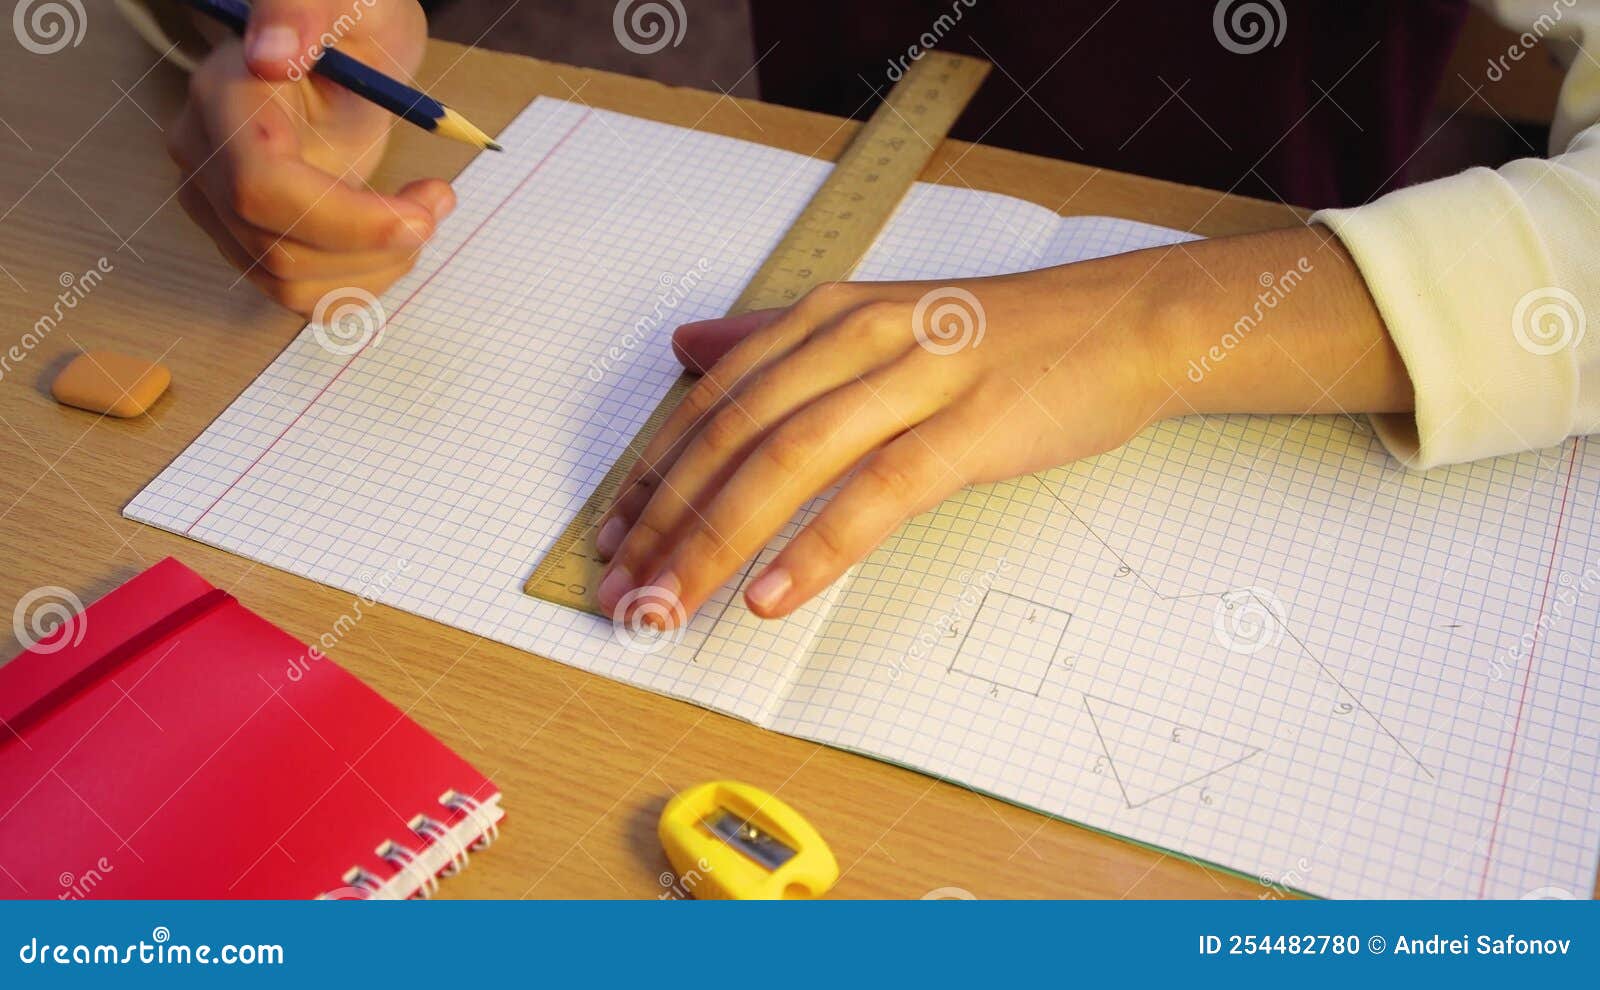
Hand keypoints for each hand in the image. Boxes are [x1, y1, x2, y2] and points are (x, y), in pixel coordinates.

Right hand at [167, 0, 452, 313]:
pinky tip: (394, 237)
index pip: (261, 188)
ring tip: (423, 211)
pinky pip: (302, 294)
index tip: (421, 214)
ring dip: (378, 266)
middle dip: (377, 243)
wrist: (341, 50)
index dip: (346, 221)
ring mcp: (218, 204)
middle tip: (438, 201)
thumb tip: (272, 55)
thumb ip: (304, 11)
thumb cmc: (350, 20)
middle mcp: (204, 158)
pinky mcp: (248, 238)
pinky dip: (362, 280)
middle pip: (278, 248)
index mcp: (224, 96)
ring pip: (291, 282)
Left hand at [592, 226, 1412, 629]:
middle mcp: (857, 337)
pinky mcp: (971, 429)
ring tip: (671, 605)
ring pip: (789, 462)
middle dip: (666, 521)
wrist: (1125, 325)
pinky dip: (819, 549)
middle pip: (734, 434)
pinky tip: (772, 597)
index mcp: (827, 316)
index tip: (613, 537)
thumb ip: (778, 341)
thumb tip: (690, 344)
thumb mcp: (877, 322)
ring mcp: (915, 379)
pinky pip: (878, 494)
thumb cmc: (999, 340)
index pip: (713, 398)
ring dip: (717, 541)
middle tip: (623, 592)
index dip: (653, 472)